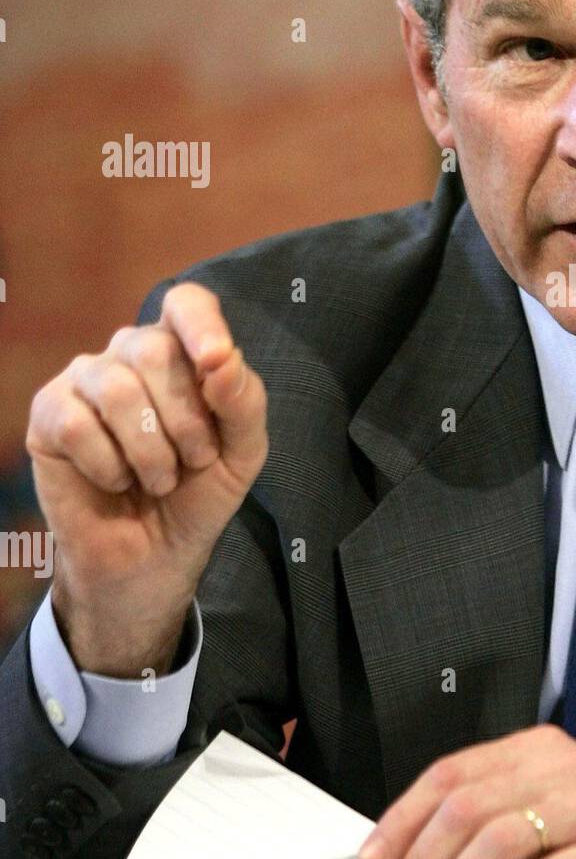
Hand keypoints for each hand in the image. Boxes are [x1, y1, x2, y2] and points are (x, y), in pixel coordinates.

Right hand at [25, 282, 267, 676]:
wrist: (155, 553)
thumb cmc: (200, 491)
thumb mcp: (242, 451)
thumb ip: (243, 401)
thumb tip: (223, 357)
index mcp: (183, 350)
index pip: (188, 304)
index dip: (202, 325)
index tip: (216, 360)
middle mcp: (131, 353)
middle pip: (156, 349)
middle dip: (187, 420)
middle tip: (194, 461)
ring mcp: (86, 378)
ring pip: (117, 388)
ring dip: (151, 450)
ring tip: (160, 479)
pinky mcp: (49, 412)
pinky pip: (76, 423)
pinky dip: (108, 465)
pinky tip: (116, 480)